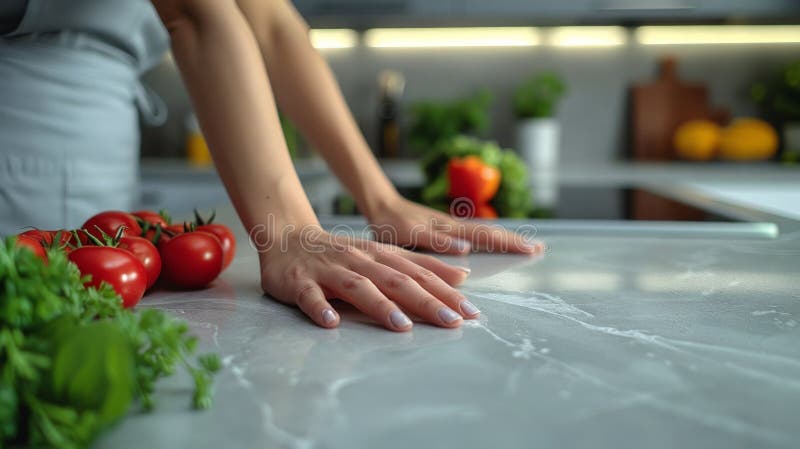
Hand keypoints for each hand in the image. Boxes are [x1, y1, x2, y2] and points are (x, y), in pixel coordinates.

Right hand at [258, 226, 476, 330]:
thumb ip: (419, 266)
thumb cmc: (341, 253)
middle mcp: (360, 261)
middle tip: (452, 322)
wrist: (287, 237)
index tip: (471, 312)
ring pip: (358, 287)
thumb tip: (463, 276)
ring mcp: (329, 271)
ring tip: (402, 325)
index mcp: (381, 256)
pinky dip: (320, 307)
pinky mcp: (300, 282)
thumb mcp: (383, 255)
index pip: (419, 274)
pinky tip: (330, 322)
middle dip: (426, 301)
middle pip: (396, 281)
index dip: (446, 292)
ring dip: (380, 306)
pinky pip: (310, 296)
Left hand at [364, 195, 543, 255]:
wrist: (380, 204)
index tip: (531, 250)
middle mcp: (455, 226)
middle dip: (516, 242)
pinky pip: (476, 231)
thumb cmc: (390, 225)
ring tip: (532, 244)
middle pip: (491, 234)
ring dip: (508, 238)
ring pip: (486, 232)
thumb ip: (437, 243)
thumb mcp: (409, 236)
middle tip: (541, 249)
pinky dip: (493, 236)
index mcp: (448, 231)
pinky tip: (501, 240)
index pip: (486, 238)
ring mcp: (452, 225)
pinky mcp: (447, 225)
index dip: (508, 245)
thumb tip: (467, 250)